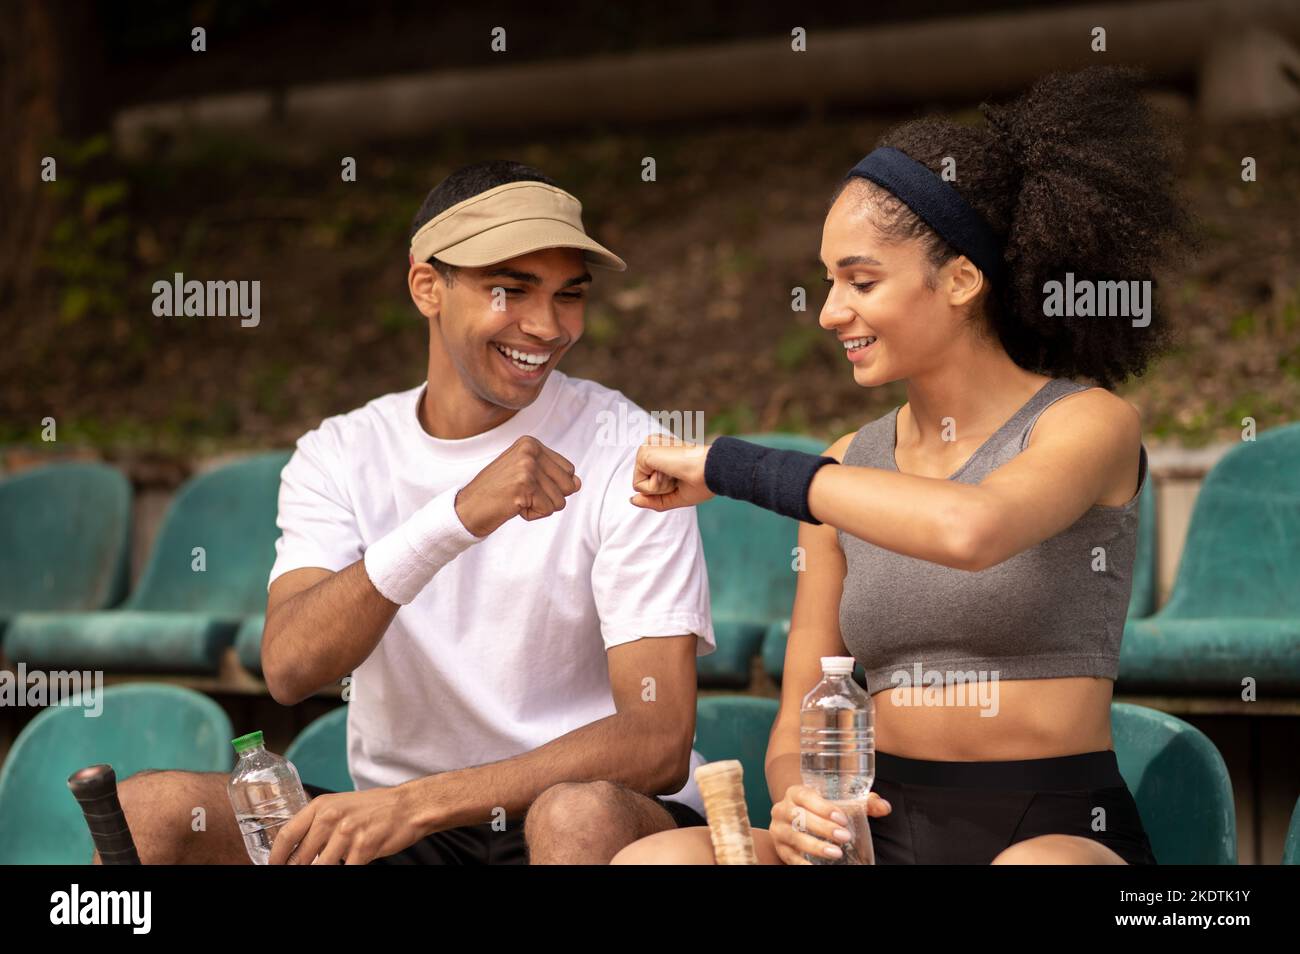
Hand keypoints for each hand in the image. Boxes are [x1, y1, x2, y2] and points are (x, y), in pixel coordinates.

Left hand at [268, 786, 425, 864]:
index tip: (273, 866)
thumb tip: (297, 848)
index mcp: (321, 806)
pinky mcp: (363, 848)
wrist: (408, 806)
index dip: (276, 857)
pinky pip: (345, 871)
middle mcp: (331, 817)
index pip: (287, 835)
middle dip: (297, 869)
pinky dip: (344, 871)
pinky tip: (347, 866)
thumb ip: (318, 823)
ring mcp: (347, 833)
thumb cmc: (373, 808)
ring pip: (321, 868)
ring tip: (329, 866)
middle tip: (299, 872)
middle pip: (300, 857)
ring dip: (322, 871)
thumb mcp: (340, 806)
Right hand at [454, 435, 580, 536]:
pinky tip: (513, 507)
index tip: (525, 484)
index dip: (551, 485)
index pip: (569, 470)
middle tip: (521, 494)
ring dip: (539, 507)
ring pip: (560, 500)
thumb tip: (578, 483)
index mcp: (530, 443)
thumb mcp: (526, 475)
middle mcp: (530, 451)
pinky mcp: (524, 487)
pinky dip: (532, 515)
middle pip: (568, 485)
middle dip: (549, 497)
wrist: (467, 508)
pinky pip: (547, 510)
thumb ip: (553, 475)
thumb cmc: (497, 492)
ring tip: (516, 500)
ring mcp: (526, 468)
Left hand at [630, 439, 713, 510]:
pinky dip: (656, 486)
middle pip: (642, 484)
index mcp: (661, 451)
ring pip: (640, 485)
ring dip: (660, 487)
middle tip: (679, 475)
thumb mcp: (674, 496)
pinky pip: (639, 486)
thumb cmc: (701, 482)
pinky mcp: (643, 453)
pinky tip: (671, 472)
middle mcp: (652, 445)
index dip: (666, 489)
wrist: (711, 471)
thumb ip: (652, 499)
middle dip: (661, 488)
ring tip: (676, 473)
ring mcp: (647, 447)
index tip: (682, 477)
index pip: (649, 483)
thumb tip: (632, 500)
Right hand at [769, 784, 891, 865]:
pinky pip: (790, 856)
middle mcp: (782, 809)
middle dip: (822, 828)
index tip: (842, 818)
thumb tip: (885, 807)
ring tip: (836, 853)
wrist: (796, 816)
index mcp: (796, 793)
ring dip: (815, 846)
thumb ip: (864, 803)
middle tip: (844, 837)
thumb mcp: (839, 802)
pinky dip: (803, 863)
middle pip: (799, 817)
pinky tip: (816, 867)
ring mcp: (778, 829)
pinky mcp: (780, 848)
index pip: (806, 796)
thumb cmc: (821, 808)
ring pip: (794, 836)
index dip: (823, 807)